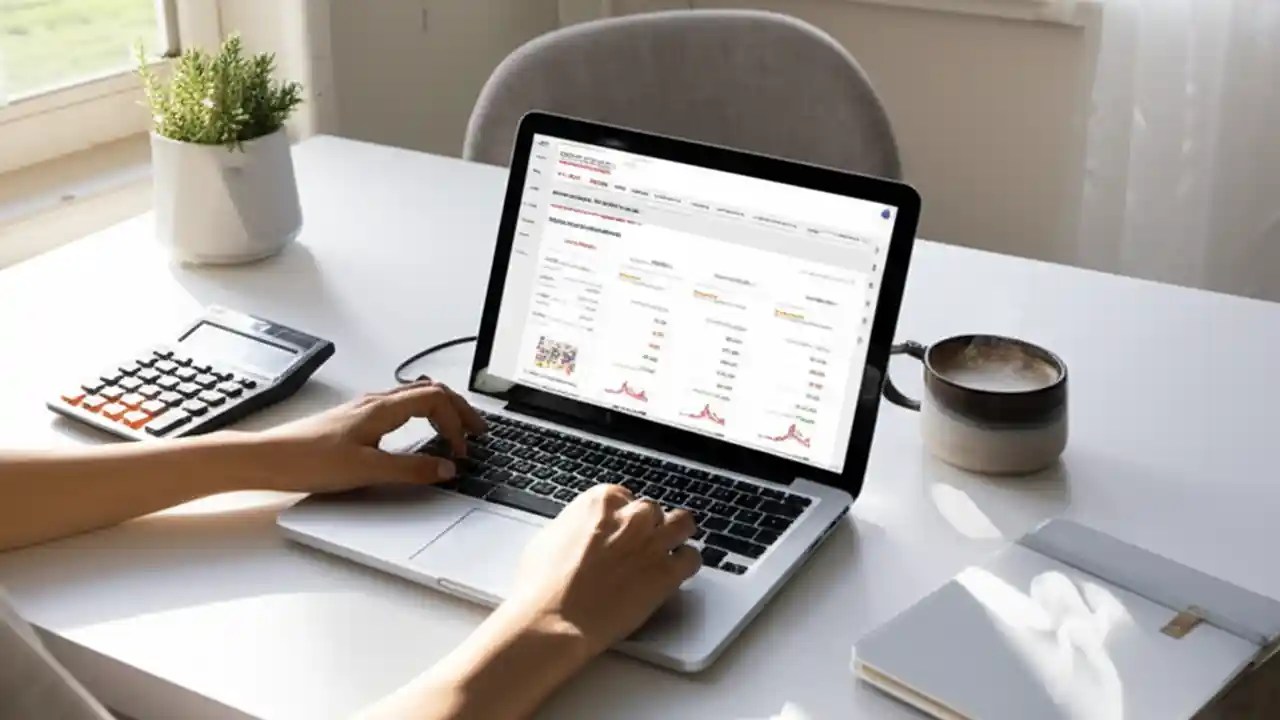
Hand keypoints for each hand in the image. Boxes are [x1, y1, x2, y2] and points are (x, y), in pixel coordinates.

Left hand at [250, 381, 486, 493]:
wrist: (266, 458)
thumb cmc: (308, 460)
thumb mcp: (366, 470)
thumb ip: (410, 469)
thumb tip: (445, 469)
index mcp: (382, 409)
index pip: (436, 399)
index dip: (457, 421)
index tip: (463, 449)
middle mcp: (375, 402)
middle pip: (430, 392)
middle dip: (458, 411)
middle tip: (477, 432)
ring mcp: (364, 410)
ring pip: (415, 399)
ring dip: (440, 412)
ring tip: (454, 431)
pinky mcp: (354, 421)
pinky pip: (400, 409)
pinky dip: (421, 418)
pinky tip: (417, 435)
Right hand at [506, 484, 701, 655]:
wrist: (553, 620)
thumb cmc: (542, 587)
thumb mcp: (548, 538)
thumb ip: (573, 527)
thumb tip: (578, 531)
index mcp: (600, 502)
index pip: (625, 498)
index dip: (623, 518)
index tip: (620, 532)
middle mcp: (630, 516)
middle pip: (652, 511)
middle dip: (647, 528)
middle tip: (638, 548)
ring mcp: (652, 543)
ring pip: (683, 524)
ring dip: (676, 536)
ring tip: (669, 551)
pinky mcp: (667, 573)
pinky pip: (692, 558)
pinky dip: (686, 565)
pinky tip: (675, 575)